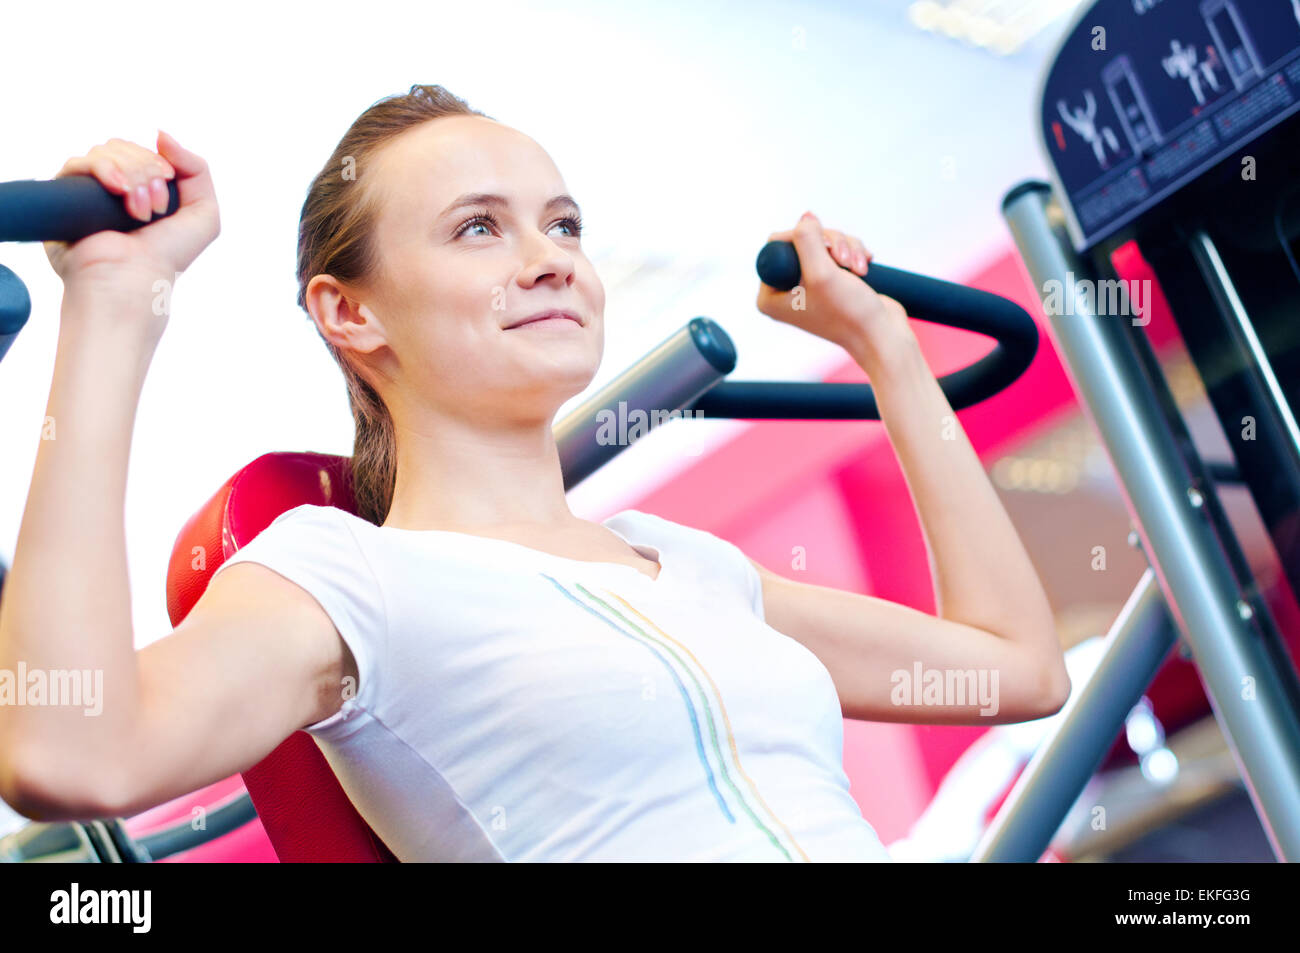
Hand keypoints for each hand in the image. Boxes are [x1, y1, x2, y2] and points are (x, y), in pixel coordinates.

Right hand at [43, 131, 219, 326]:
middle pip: (125, 148)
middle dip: (146, 172)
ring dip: (130, 175)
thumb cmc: (168, 255)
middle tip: (154, 208)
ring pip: (104, 152)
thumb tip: (160, 135)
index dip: (158, 165)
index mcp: (144, 191)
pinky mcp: (64, 197)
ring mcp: (89, 193)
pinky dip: (103, 170)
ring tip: (137, 209)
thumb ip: (196, 168)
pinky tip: (116, 189)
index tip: (166, 198)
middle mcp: (114, 190)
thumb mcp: (204, 214)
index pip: (145, 153)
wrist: (133, 279)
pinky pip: (77, 163)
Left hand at [756, 211, 910, 366]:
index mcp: (769, 296)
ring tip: (859, 269)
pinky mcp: (829, 282)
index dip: (803, 239)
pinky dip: (853, 254)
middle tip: (844, 262)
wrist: (882, 335)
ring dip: (846, 249)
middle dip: (830, 244)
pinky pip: (837, 251)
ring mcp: (807, 286)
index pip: (776, 245)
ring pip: (823, 242)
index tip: (826, 255)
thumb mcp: (823, 274)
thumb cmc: (850, 314)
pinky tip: (864, 268)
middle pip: (801, 240)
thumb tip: (805, 216)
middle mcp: (784, 292)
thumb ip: (807, 241)